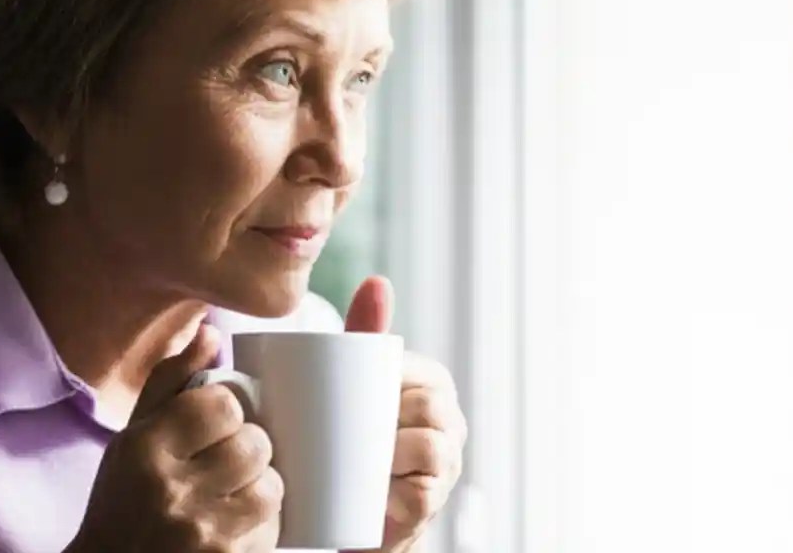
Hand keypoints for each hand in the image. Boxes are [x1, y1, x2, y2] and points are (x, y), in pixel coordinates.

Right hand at [68, 324, 281, 552]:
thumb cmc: (124, 500)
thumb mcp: (132, 437)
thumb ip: (170, 381)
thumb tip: (212, 332)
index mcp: (146, 448)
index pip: (223, 404)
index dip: (229, 412)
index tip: (215, 425)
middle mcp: (172, 492)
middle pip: (253, 444)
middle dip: (247, 449)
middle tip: (225, 462)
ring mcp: (202, 534)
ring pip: (271, 487)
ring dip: (259, 488)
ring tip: (232, 495)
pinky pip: (271, 529)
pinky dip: (260, 525)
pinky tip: (231, 526)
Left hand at [343, 277, 467, 552]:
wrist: (343, 511)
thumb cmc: (354, 436)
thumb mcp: (353, 384)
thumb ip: (363, 335)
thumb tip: (378, 281)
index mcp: (433, 383)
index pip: (412, 371)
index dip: (380, 386)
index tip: (352, 401)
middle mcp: (449, 421)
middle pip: (424, 406)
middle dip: (385, 420)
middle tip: (347, 432)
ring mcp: (446, 465)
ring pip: (427, 447)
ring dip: (390, 456)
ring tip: (361, 461)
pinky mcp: (432, 506)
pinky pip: (420, 494)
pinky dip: (393, 495)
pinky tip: (375, 495)